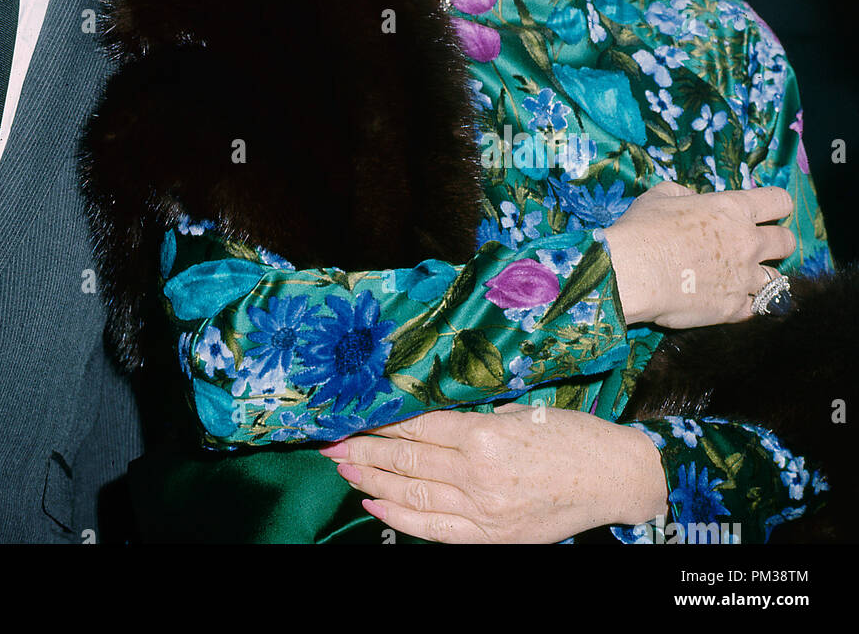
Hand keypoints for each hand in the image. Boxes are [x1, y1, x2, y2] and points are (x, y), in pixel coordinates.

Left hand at [322, 405, 666, 543]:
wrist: (615, 478)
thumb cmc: (571, 435)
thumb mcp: (518, 410)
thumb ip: (472, 416)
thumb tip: (426, 414)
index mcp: (484, 434)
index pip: (417, 426)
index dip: (380, 422)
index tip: (353, 414)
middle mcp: (478, 474)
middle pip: (407, 460)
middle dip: (364, 450)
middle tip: (332, 441)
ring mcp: (485, 510)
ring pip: (415, 495)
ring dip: (374, 481)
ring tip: (344, 468)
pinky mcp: (493, 536)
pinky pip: (436, 530)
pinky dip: (401, 517)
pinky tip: (375, 503)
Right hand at [604, 180, 794, 328]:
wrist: (634, 273)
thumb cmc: (643, 229)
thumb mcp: (658, 197)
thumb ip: (682, 193)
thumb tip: (690, 197)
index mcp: (732, 209)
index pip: (779, 201)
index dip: (776, 206)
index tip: (766, 213)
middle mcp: (748, 242)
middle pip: (787, 242)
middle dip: (777, 243)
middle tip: (756, 246)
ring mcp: (745, 278)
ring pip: (777, 279)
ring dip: (761, 277)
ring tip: (739, 278)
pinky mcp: (735, 309)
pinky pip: (756, 308)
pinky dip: (745, 304)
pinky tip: (728, 299)